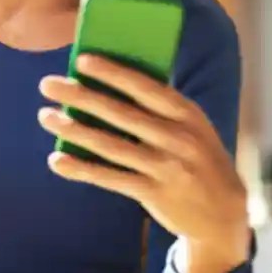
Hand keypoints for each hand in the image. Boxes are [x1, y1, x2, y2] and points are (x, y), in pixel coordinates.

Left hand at [37, 53, 250, 272]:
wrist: (225, 213)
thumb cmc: (197, 158)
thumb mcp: (192, 127)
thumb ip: (158, 108)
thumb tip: (106, 84)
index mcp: (187, 113)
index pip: (146, 86)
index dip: (113, 72)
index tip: (82, 60)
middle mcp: (178, 138)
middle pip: (120, 113)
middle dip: (80, 96)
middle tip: (47, 84)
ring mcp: (166, 167)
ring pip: (110, 145)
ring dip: (73, 130)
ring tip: (46, 116)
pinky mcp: (154, 193)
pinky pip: (110, 177)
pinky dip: (81, 168)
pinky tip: (57, 159)